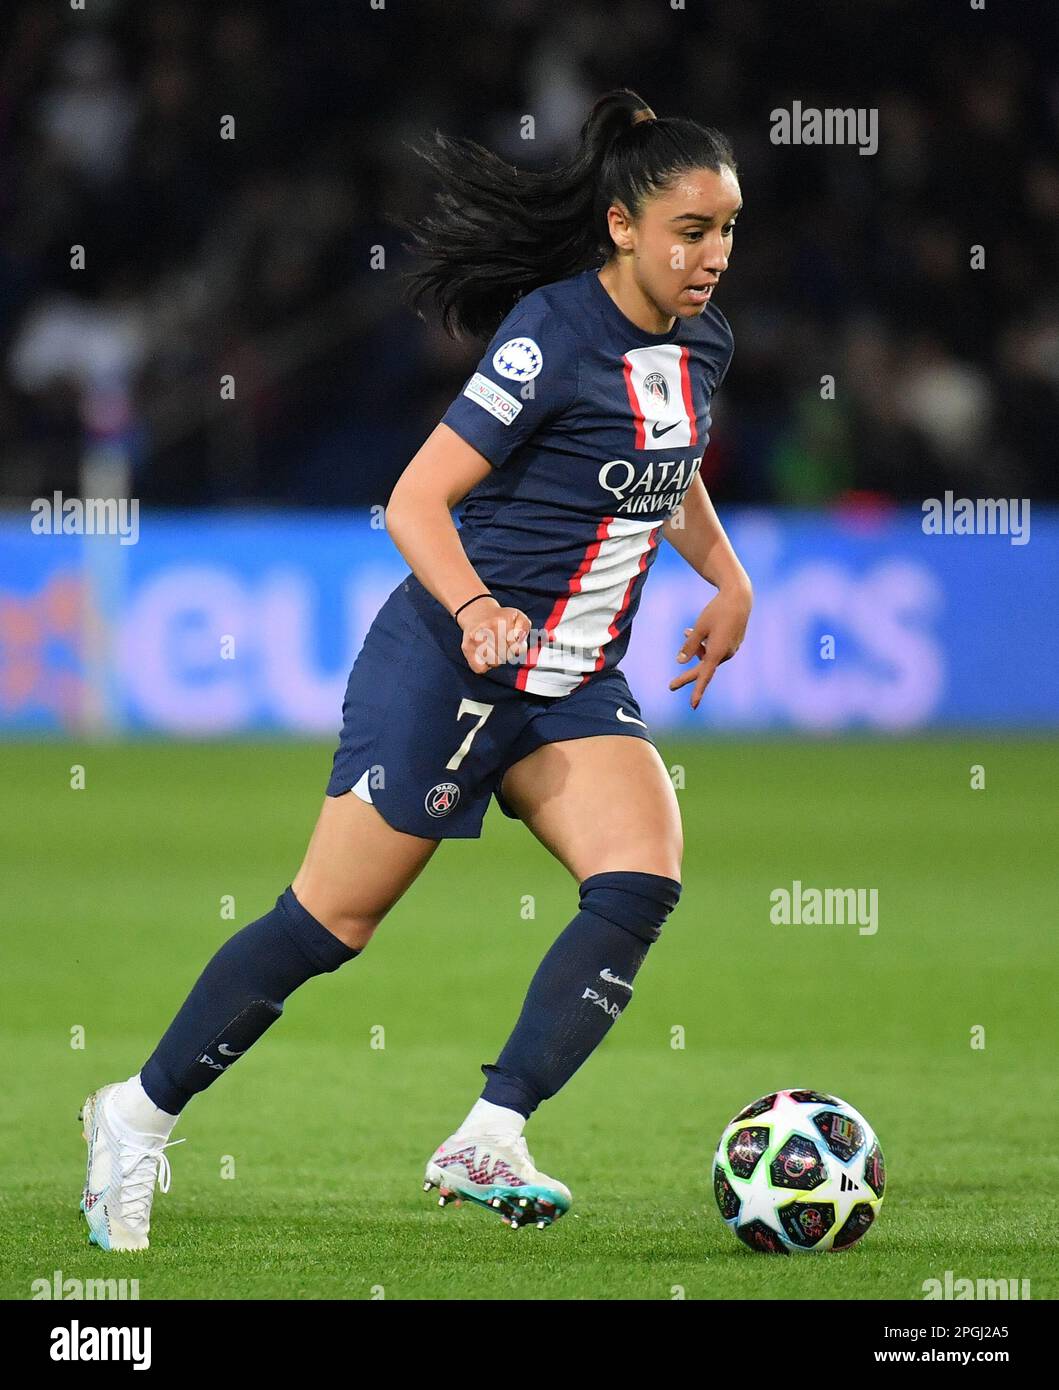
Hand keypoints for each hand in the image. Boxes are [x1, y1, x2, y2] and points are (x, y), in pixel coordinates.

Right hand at [457, 597, 531, 673]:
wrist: (476, 613)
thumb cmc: (500, 618)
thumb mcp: (517, 616)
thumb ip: (524, 628)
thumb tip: (518, 640)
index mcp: (502, 621)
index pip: (516, 649)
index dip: (516, 649)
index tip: (512, 643)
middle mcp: (488, 629)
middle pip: (506, 657)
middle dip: (507, 653)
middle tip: (502, 645)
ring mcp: (476, 639)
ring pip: (494, 663)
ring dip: (496, 660)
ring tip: (493, 649)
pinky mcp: (467, 648)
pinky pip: (480, 669)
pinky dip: (484, 666)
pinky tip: (484, 655)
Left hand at [669, 584, 751, 708]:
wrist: (739, 598)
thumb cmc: (717, 611)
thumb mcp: (699, 627)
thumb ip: (689, 646)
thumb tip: (680, 662)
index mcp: (717, 652)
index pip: (705, 676)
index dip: (698, 690)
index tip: (693, 705)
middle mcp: (726, 654)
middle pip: (703, 668)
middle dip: (687, 675)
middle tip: (670, 686)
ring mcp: (731, 648)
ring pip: (708, 655)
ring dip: (696, 649)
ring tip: (686, 632)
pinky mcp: (732, 642)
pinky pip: (714, 648)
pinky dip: (704, 643)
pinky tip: (692, 631)